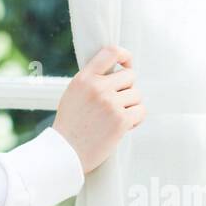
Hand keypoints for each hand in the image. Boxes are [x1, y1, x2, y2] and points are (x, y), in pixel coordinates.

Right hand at [51, 44, 145, 175]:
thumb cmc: (70, 125)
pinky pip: (140, 111)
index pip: (111, 52)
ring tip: (116, 118)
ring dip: (131, 106)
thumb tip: (118, 70)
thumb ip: (92, 80)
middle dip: (128, 89)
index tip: (127, 65)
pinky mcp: (121, 120)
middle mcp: (97, 87)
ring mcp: (110, 103)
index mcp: (84, 78)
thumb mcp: (74, 93)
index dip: (125, 56)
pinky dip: (135, 120)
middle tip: (118, 103)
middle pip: (130, 76)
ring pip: (137, 95)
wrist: (65, 152)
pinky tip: (122, 127)